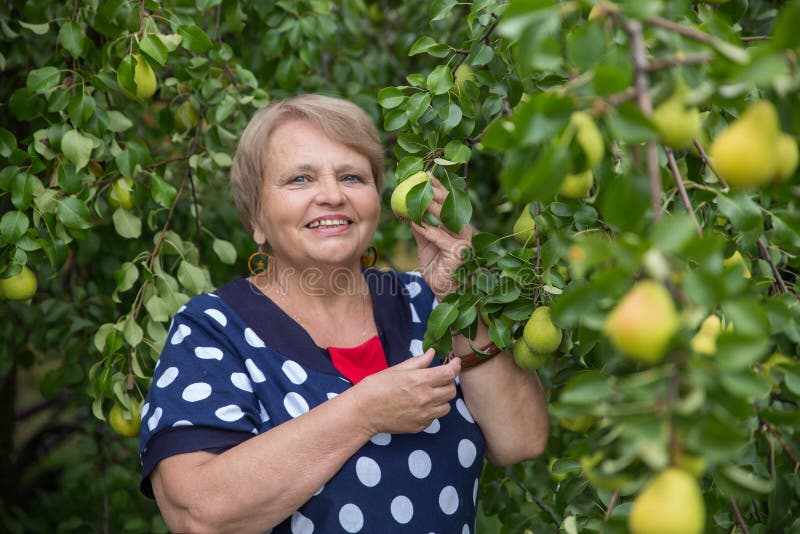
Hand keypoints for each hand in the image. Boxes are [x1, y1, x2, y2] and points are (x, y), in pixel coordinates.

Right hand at [354, 349, 460, 434]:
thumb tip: (432, 353)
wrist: (363, 412)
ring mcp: (423, 414)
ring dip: (442, 398)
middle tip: (440, 377)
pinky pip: (435, 417)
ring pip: (447, 406)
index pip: (448, 373)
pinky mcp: (420, 426)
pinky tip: (421, 404)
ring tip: (431, 392)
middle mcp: (424, 398)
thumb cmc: (376, 387)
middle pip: (451, 390)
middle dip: (448, 382)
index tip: (455, 362)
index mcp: (418, 381)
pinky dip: (432, 410)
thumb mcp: (397, 369)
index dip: (455, 366)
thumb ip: (418, 362)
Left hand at [410, 174, 472, 300]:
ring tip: (417, 199)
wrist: (443, 290)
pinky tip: (417, 224)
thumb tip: (408, 210)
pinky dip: (429, 231)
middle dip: (435, 192)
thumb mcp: (425, 243)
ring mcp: (463, 242)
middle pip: (450, 206)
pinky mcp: (459, 254)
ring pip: (447, 220)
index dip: (438, 187)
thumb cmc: (437, 266)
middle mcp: (463, 230)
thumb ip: (421, 227)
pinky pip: (442, 239)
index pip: (449, 202)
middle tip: (421, 182)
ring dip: (431, 208)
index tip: (426, 175)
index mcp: (456, 225)